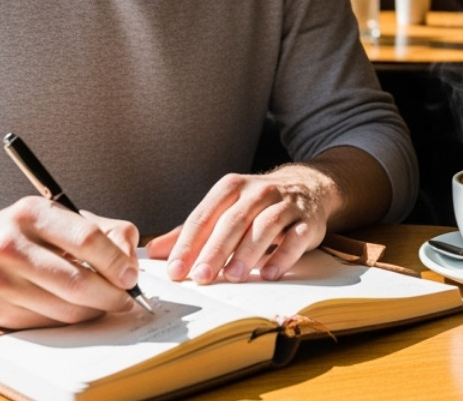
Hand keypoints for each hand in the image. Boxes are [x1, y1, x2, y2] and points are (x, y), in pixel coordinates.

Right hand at [0, 196, 140, 327]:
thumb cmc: (23, 233)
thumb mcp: (60, 216)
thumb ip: (104, 230)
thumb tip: (129, 259)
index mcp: (32, 213)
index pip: (86, 238)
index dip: (115, 262)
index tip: (131, 276)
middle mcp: (9, 244)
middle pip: (76, 281)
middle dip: (110, 295)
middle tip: (125, 299)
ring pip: (63, 308)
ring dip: (92, 310)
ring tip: (102, 303)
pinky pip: (44, 323)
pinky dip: (67, 319)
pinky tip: (71, 308)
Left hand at [145, 166, 335, 284]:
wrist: (307, 187)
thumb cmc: (256, 205)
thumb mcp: (224, 209)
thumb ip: (192, 231)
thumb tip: (155, 252)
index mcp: (231, 187)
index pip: (204, 216)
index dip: (188, 244)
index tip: (175, 270)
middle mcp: (258, 192)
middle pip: (233, 221)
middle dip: (215, 250)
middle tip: (201, 276)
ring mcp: (285, 205)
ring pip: (265, 226)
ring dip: (248, 253)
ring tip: (233, 276)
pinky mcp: (307, 221)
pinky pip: (295, 238)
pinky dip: (283, 256)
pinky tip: (269, 274)